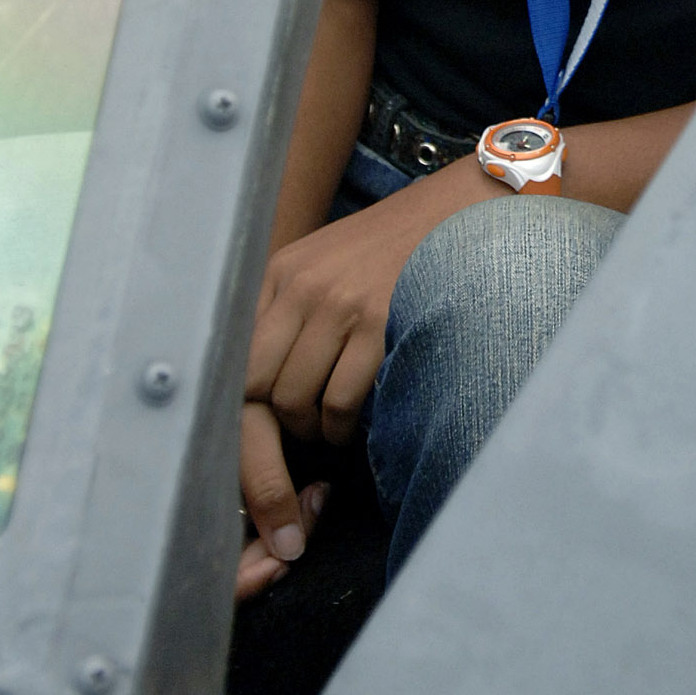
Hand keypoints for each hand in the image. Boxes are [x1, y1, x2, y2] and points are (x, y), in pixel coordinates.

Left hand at [237, 162, 499, 580]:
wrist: (465, 210)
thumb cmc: (397, 252)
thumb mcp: (327, 266)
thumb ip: (288, 318)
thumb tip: (256, 403)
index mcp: (278, 274)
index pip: (229, 368)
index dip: (231, 432)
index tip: (242, 484)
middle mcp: (299, 287)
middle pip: (252, 394)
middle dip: (267, 446)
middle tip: (291, 464)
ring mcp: (337, 304)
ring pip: (294, 404)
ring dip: (313, 432)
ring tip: (331, 426)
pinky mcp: (377, 322)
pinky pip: (340, 403)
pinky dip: (344, 428)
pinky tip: (356, 418)